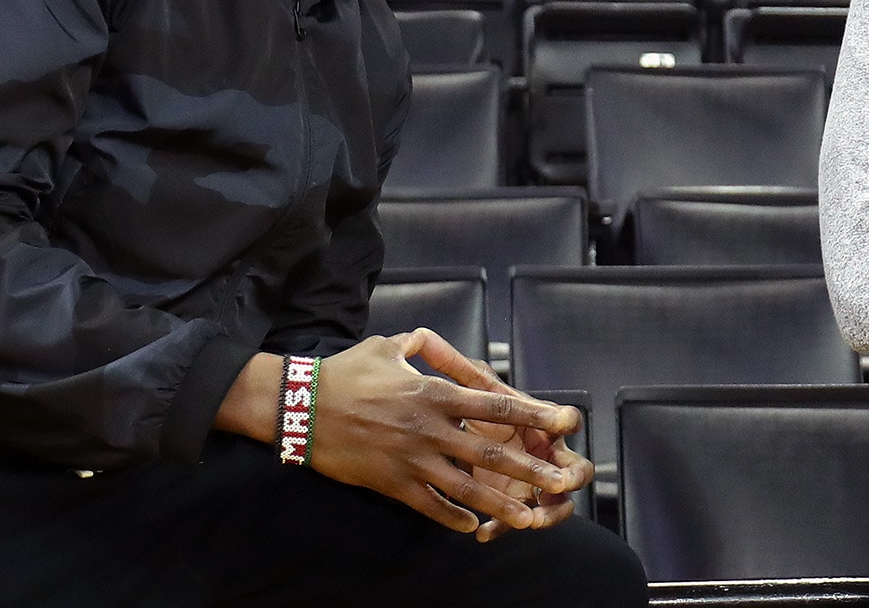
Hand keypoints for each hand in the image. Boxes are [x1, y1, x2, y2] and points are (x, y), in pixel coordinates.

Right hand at [216, 330, 586, 534]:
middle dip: (531, 468)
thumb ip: (421, 346)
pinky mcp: (392, 483)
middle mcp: (430, 427)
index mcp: (434, 392)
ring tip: (529, 518)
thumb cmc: (346, 372)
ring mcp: (411, 459)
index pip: (495, 404)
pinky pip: (429, 505)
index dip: (534, 414)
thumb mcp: (387, 346)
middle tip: (563, 482)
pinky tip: (473, 529)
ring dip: (499, 504)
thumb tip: (434, 340)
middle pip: (490, 451)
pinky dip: (453, 519)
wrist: (301, 407)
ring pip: (465, 486)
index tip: (566, 421)